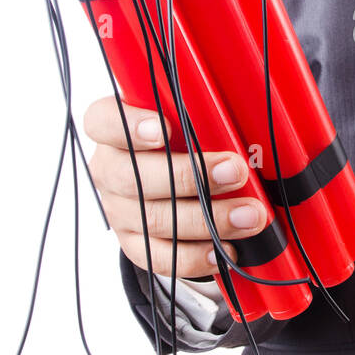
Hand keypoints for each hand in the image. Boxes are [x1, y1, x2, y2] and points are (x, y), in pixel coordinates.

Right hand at [84, 95, 264, 277]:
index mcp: (113, 129)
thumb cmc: (183, 139)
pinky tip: (224, 251)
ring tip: (250, 216)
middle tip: (235, 171)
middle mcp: (109, 169)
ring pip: (155, 220)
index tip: (165, 128)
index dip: (129, 125)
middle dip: (191, 175)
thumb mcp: (186, 117)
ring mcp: (119, 209)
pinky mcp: (133, 243)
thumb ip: (202, 110)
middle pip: (134, 177)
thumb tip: (251, 98)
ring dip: (209, 220)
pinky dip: (195, 257)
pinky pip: (160, 257)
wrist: (169, 183)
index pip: (103, 121)